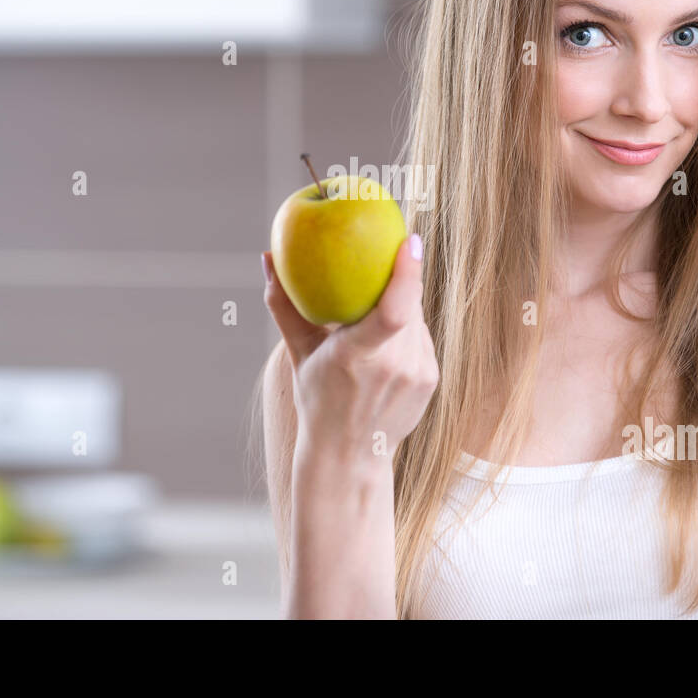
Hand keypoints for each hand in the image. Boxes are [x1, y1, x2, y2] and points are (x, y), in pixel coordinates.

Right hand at [262, 234, 438, 464]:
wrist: (349, 456)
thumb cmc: (317, 399)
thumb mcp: (298, 353)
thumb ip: (283, 304)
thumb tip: (266, 257)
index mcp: (358, 356)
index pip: (394, 310)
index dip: (406, 272)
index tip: (409, 240)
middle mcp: (395, 366)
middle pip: (407, 303)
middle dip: (396, 278)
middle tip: (384, 255)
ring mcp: (418, 374)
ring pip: (416, 318)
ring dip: (400, 307)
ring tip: (374, 313)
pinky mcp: (431, 378)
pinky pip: (421, 338)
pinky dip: (406, 332)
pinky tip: (387, 342)